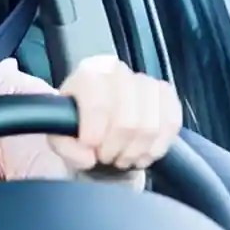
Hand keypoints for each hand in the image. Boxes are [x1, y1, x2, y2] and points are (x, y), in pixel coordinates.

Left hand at [47, 54, 182, 173]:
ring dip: (135, 151)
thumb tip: (87, 156)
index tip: (90, 148)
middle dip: (115, 148)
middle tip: (105, 157)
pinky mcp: (167, 95)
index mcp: (88, 73)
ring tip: (121, 158)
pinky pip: (171, 125)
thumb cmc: (77, 125)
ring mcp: (145, 81)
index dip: (94, 133)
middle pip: (127, 121)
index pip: (98, 104)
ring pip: (151, 126)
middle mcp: (118, 71)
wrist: (98, 120)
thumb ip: (65, 146)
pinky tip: (141, 154)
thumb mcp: (58, 135)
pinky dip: (156, 148)